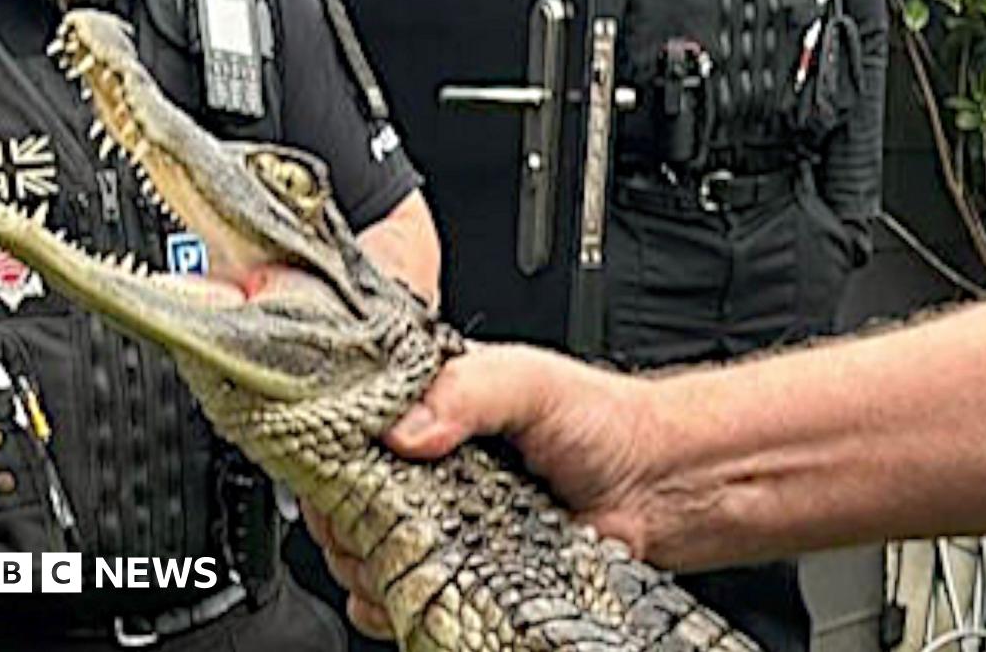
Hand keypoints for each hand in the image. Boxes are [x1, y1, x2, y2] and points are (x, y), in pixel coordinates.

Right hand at [300, 344, 660, 638]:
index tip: (336, 475)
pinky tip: (417, 590)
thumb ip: (467, 390)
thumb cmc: (600, 423)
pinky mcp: (460, 575)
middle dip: (346, 520)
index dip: (329, 460)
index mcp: (428, 413)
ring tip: (412, 552)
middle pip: (342, 505)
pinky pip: (401, 599)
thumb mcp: (528, 380)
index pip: (343, 438)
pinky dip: (394, 603)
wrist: (656, 486)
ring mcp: (439, 526)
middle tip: (382, 519)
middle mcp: (424, 472)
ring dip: (370, 564)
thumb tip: (403, 429)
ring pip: (363, 557)